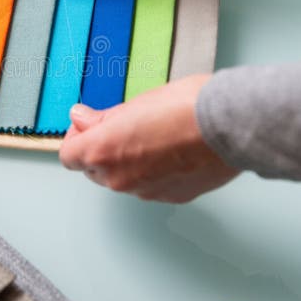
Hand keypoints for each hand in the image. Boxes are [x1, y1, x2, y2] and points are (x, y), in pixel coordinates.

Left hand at [60, 75, 237, 202]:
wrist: (231, 125)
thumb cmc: (187, 107)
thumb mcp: (136, 103)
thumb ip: (103, 119)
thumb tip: (81, 119)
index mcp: (104, 151)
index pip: (69, 155)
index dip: (77, 137)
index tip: (90, 124)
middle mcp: (120, 179)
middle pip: (93, 171)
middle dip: (101, 150)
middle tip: (122, 127)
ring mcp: (146, 192)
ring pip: (123, 180)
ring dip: (128, 162)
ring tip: (153, 135)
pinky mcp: (171, 197)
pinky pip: (150, 187)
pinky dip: (153, 172)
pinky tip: (171, 151)